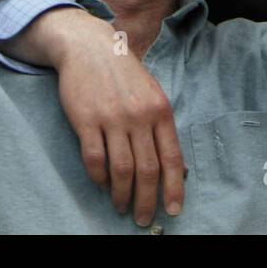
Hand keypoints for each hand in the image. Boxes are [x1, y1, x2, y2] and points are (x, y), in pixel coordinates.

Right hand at [48, 9, 185, 226]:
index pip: (172, 158)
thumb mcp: (152, 96)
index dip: (174, 188)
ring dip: (122, 195)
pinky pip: (94, 159)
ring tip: (122, 208)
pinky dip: (99, 179)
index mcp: (161, 110)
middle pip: (147, 170)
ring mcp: (112, 118)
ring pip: (121, 170)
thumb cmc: (124, 75)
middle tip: (143, 219)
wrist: (90, 47)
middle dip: (147, 201)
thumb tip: (180, 168)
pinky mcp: (86, 120)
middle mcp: (140, 116)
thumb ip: (163, 130)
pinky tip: (103, 186)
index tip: (173, 210)